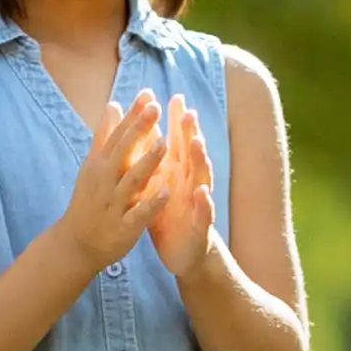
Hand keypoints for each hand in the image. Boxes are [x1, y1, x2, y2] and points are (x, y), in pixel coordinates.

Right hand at [48, 90, 177, 274]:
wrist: (76, 244)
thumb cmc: (90, 200)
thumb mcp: (93, 167)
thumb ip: (106, 137)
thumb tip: (113, 105)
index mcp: (99, 165)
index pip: (117, 135)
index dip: (133, 115)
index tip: (148, 93)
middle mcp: (105, 182)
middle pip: (122, 152)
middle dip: (139, 131)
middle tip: (156, 108)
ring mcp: (114, 205)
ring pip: (132, 181)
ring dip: (147, 162)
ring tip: (165, 144)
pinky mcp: (124, 228)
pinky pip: (139, 214)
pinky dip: (151, 203)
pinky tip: (167, 191)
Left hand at [144, 88, 216, 273]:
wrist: (184, 253)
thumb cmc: (169, 216)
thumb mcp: (158, 186)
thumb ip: (154, 161)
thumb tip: (146, 131)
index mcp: (179, 174)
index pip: (180, 143)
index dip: (178, 122)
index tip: (175, 97)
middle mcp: (191, 184)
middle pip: (192, 155)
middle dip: (191, 133)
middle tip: (188, 111)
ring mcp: (198, 204)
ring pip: (201, 178)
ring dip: (200, 160)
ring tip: (197, 142)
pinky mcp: (200, 227)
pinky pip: (203, 214)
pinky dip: (204, 203)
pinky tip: (202, 193)